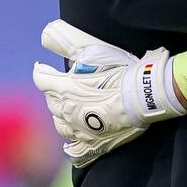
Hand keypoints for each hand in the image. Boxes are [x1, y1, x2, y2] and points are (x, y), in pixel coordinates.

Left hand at [32, 20, 186, 166]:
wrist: (145, 96)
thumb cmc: (120, 72)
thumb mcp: (93, 50)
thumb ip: (66, 40)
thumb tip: (45, 33)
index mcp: (64, 89)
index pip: (41, 79)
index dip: (42, 71)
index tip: (42, 67)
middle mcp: (66, 112)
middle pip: (51, 103)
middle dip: (55, 94)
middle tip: (65, 87)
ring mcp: (79, 131)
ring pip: (60, 126)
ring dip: (62, 117)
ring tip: (69, 112)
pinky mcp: (93, 144)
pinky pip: (75, 152)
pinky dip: (72, 147)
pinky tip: (73, 144)